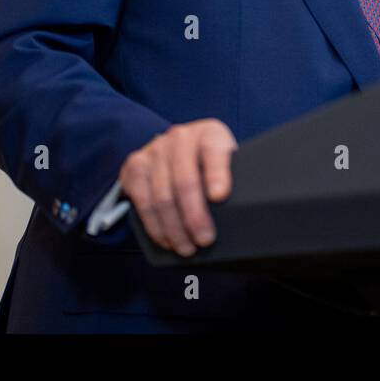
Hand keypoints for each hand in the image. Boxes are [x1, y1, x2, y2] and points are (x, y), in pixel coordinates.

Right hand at [118, 118, 235, 255]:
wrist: (179, 148)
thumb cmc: (210, 164)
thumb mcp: (228, 162)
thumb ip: (235, 178)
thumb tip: (244, 213)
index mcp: (209, 132)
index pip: (214, 150)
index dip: (217, 174)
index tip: (220, 196)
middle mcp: (180, 136)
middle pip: (184, 180)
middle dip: (195, 215)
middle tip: (205, 239)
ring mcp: (155, 150)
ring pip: (162, 196)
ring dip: (174, 229)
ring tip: (187, 248)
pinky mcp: (135, 166)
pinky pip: (143, 202)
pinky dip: (155, 227)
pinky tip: (167, 240)